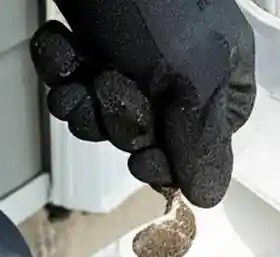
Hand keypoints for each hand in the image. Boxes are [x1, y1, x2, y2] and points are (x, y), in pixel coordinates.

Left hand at [30, 0, 255, 207]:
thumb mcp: (187, 74)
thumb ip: (200, 141)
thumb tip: (208, 196)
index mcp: (220, 77)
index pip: (200, 152)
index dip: (165, 160)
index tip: (141, 159)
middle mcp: (180, 69)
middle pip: (141, 138)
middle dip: (112, 119)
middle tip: (108, 82)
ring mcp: (131, 52)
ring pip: (98, 115)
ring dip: (77, 97)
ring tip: (76, 61)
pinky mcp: (89, 38)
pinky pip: (70, 80)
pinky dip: (58, 65)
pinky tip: (59, 39)